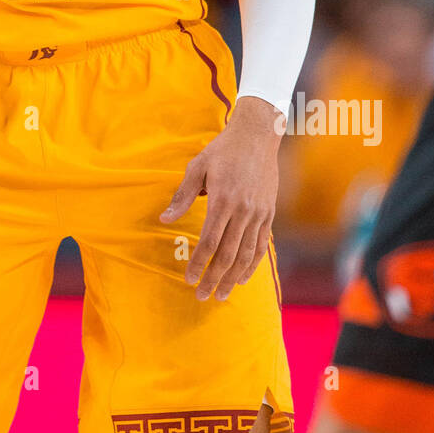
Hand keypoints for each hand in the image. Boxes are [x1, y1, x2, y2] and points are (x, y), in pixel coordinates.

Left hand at [160, 96, 280, 300]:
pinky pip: (261, 245)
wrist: (257, 135)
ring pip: (246, 255)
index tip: (188, 279)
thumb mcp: (197, 168)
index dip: (198, 264)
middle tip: (202, 296)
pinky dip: (252, 264)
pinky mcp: (269, 213)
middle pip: (227, 254)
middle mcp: (243, 211)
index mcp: (222, 200)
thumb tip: (164, 220)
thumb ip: (182, 196)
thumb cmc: (222, 150)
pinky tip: (242, 278)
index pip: (209, 242)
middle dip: (213, 278)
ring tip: (221, 294)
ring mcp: (259, 213)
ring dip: (233, 278)